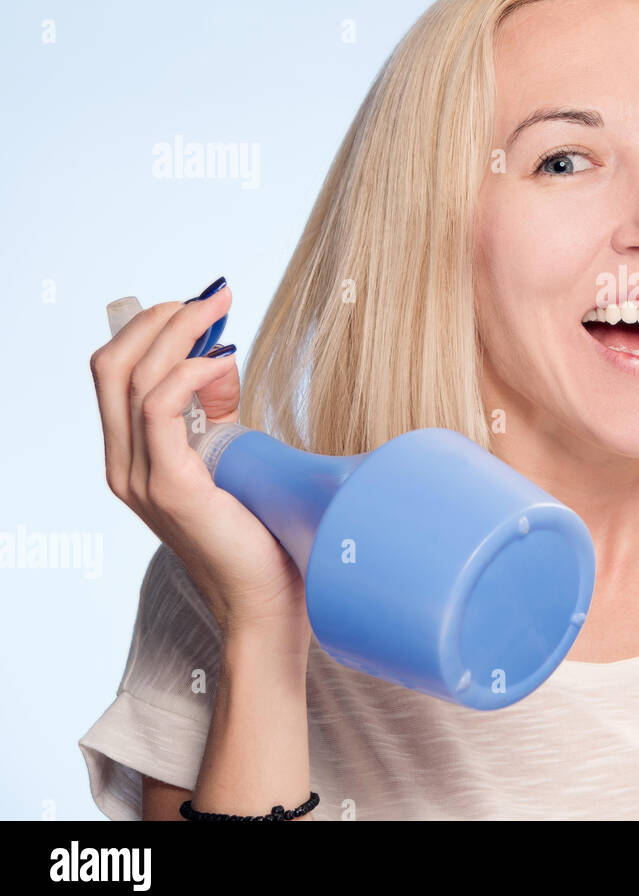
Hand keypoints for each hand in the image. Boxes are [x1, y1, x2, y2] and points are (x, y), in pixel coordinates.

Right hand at [90, 286, 310, 646]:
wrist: (268, 598)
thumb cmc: (256, 528)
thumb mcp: (227, 454)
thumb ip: (214, 410)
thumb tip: (220, 357)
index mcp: (130, 456)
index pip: (114, 372)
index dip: (152, 328)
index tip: (205, 305)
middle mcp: (123, 466)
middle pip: (112, 364)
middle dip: (162, 318)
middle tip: (217, 297)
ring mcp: (141, 478)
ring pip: (133, 377)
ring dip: (179, 332)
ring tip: (222, 314)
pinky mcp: (172, 487)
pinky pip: (160, 409)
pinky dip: (189, 372)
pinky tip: (223, 362)